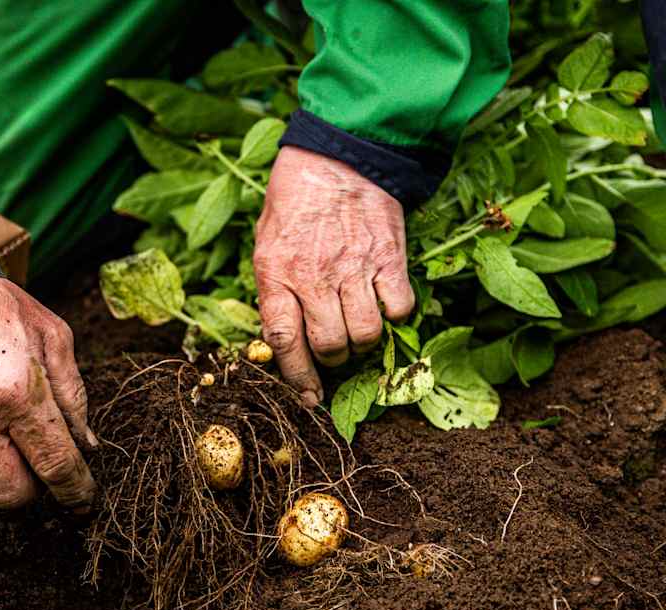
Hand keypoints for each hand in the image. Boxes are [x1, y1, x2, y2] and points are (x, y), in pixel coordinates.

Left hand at [253, 146, 414, 405]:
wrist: (336, 155)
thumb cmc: (295, 202)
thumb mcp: (266, 245)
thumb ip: (273, 291)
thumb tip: (281, 338)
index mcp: (276, 274)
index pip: (283, 342)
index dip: (296, 378)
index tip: (307, 397)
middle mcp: (315, 277)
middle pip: (330, 346)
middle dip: (332, 357)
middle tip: (334, 345)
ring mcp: (355, 268)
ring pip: (366, 335)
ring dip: (362, 340)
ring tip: (356, 323)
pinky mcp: (389, 258)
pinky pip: (399, 309)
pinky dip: (393, 313)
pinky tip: (382, 299)